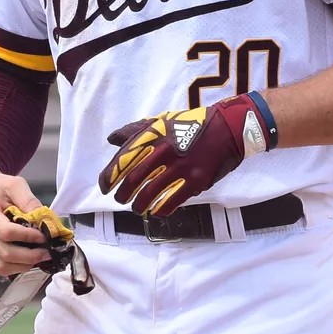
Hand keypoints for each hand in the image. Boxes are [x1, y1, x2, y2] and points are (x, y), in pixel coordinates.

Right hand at [0, 157, 48, 275]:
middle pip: (6, 254)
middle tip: (48, 252)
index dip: (28, 237)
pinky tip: (28, 259)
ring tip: (40, 257)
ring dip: (25, 265)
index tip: (43, 236)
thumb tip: (46, 222)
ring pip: (2, 266)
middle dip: (31, 256)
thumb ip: (30, 201)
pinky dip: (16, 267)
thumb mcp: (15, 185)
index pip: (6, 232)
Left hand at [99, 95, 269, 215]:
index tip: (105, 187)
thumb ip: (135, 131)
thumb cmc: (192, 125)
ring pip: (150, 195)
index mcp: (153, 136)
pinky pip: (171, 202)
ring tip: (137, 208)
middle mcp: (164, 151)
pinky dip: (160, 210)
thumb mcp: (162, 121)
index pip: (122, 160)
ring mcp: (180, 168)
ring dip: (139, 206)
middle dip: (123, 194)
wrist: (228, 128)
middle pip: (133, 180)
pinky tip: (156, 211)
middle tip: (121, 200)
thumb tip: (111, 139)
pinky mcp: (195, 181)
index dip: (109, 177)